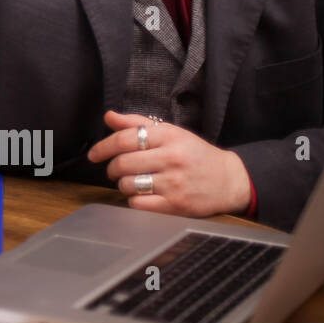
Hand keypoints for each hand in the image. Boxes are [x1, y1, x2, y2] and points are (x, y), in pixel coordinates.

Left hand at [87, 110, 252, 217]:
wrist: (229, 180)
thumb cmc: (194, 154)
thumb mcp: (170, 132)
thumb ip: (137, 124)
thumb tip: (109, 116)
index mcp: (169, 136)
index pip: (125, 139)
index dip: (103, 147)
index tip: (94, 155)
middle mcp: (172, 158)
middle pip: (123, 163)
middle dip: (113, 168)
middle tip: (116, 170)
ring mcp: (175, 184)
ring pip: (129, 185)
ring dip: (123, 185)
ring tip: (132, 182)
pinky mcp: (176, 206)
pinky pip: (139, 204)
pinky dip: (134, 200)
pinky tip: (143, 195)